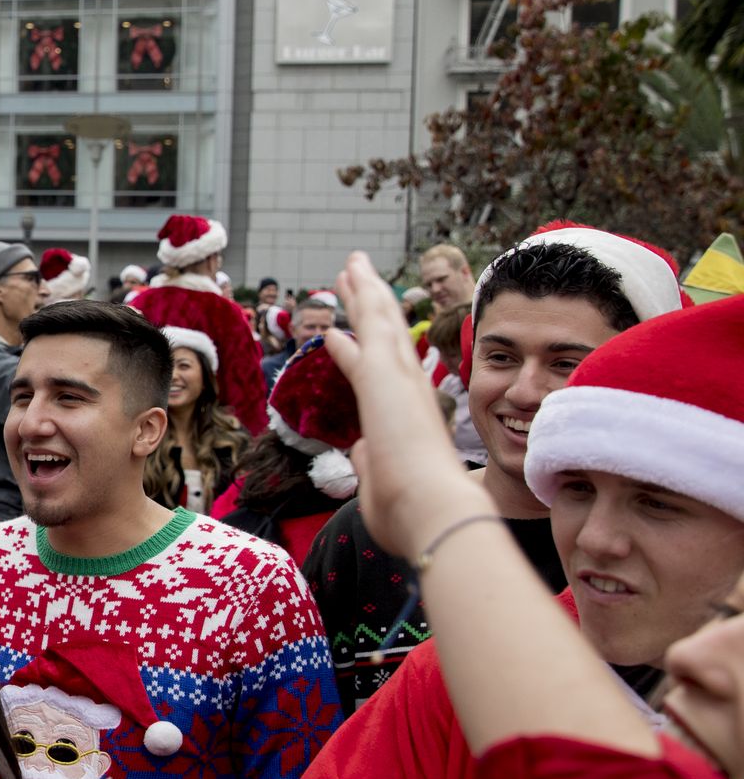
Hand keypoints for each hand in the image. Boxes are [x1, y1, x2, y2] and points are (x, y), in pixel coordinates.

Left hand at [324, 253, 489, 557]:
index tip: (345, 334)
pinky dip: (364, 298)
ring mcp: (400, 380)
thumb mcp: (379, 484)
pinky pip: (374, 324)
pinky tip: (353, 275)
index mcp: (407, 417)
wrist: (433, 512)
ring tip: (351, 264)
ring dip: (366, 291)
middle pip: (387, 337)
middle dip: (370, 307)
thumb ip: (369, 463)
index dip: (363, 350)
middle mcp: (409, 392)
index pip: (381, 375)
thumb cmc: (410, 513)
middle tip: (355, 277)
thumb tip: (358, 451)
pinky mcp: (386, 376)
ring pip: (381, 322)